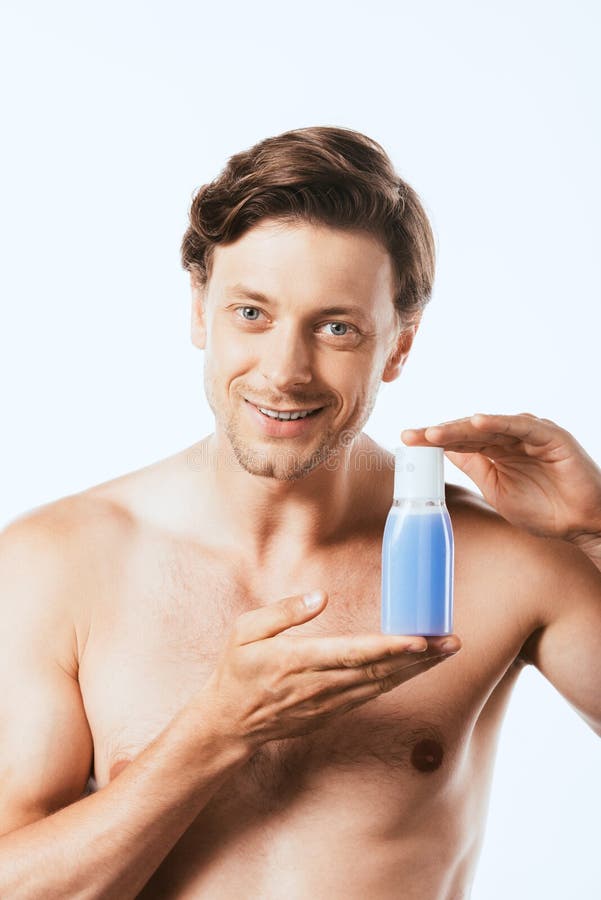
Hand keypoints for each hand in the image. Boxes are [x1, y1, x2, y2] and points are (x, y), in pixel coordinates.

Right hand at [200, 590, 460, 750]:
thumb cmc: (237, 670)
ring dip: (416, 669)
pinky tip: (417, 668)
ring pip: (381, 684)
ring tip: (445, 651)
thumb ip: (284, 612)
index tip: (418, 640)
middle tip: (452, 642)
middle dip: (419, 657)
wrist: (229, 722)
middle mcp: (319, 685)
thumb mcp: (245, 631)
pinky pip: (372, 694)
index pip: (352, 653)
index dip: (389, 648)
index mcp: (297, 661)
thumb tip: (321, 598)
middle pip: (378, 670)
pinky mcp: (332, 712)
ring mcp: (328, 703)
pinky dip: (398, 680)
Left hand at [401, 412, 600, 540]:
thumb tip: (444, 451)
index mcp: (497, 450)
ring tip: (433, 432)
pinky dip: (498, 423)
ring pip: (490, 427)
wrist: (582, 524)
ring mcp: (530, 434)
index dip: (433, 441)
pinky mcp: (550, 436)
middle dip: (438, 433)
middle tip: (410, 435)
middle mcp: (511, 438)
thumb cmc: (545, 510)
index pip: (460, 441)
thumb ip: (475, 467)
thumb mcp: (497, 490)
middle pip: (468, 431)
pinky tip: (476, 422)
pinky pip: (520, 427)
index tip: (406, 442)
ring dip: (460, 428)